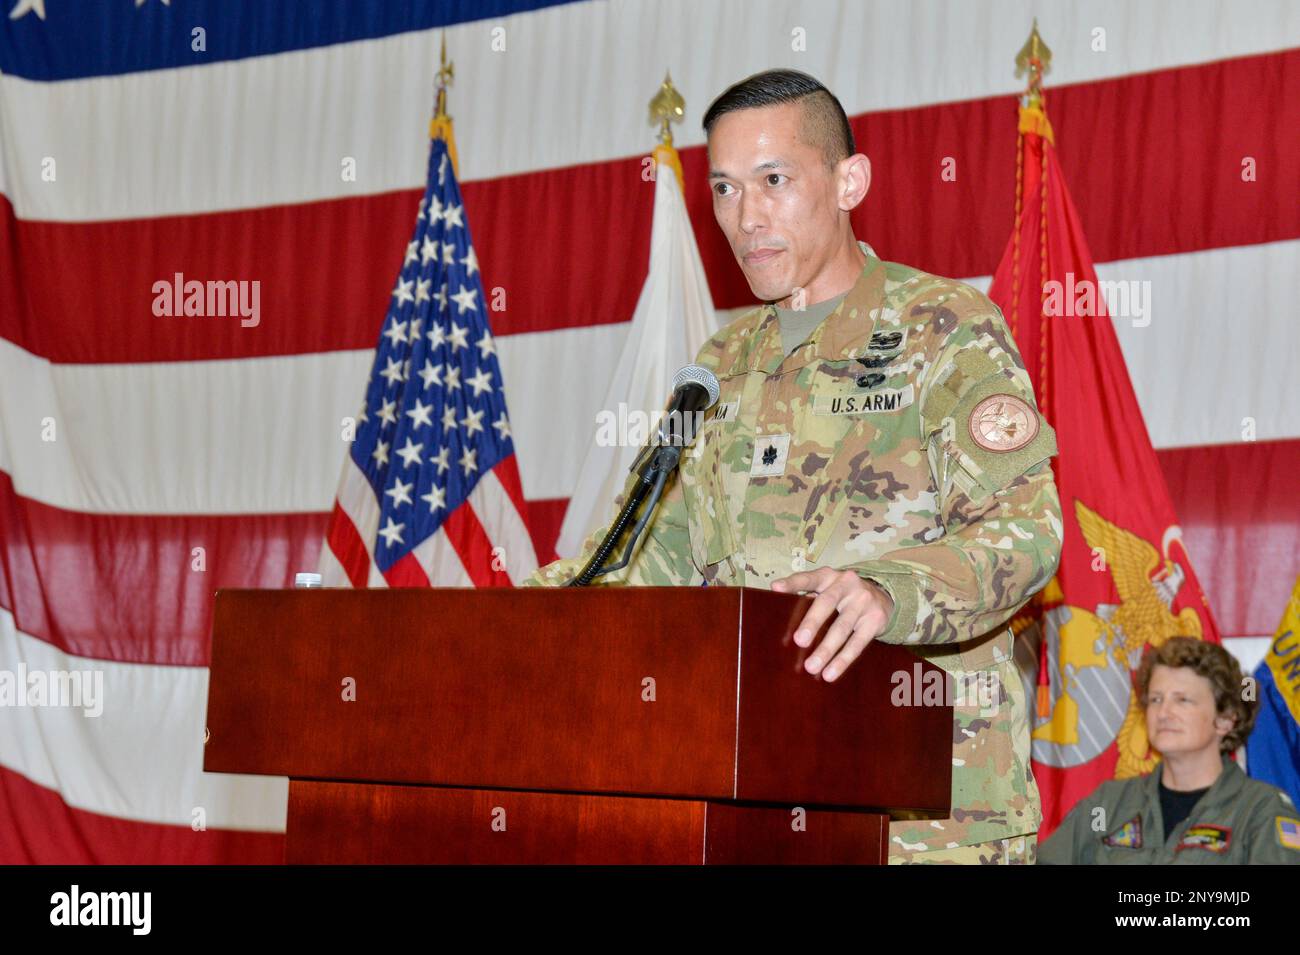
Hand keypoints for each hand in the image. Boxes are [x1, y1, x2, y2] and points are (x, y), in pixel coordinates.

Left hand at [770, 567, 894, 681]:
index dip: (793, 583)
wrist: (883, 598)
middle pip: (827, 602)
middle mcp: (847, 584)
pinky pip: (857, 643)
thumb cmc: (843, 597)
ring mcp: (863, 601)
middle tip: (799, 641)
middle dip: (812, 622)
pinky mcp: (875, 620)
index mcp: (829, 576)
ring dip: (826, 649)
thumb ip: (806, 598)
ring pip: (842, 628)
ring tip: (811, 667)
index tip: (776, 588)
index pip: (809, 578)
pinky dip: (843, 660)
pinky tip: (830, 673)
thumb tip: (780, 618)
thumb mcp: (827, 590)